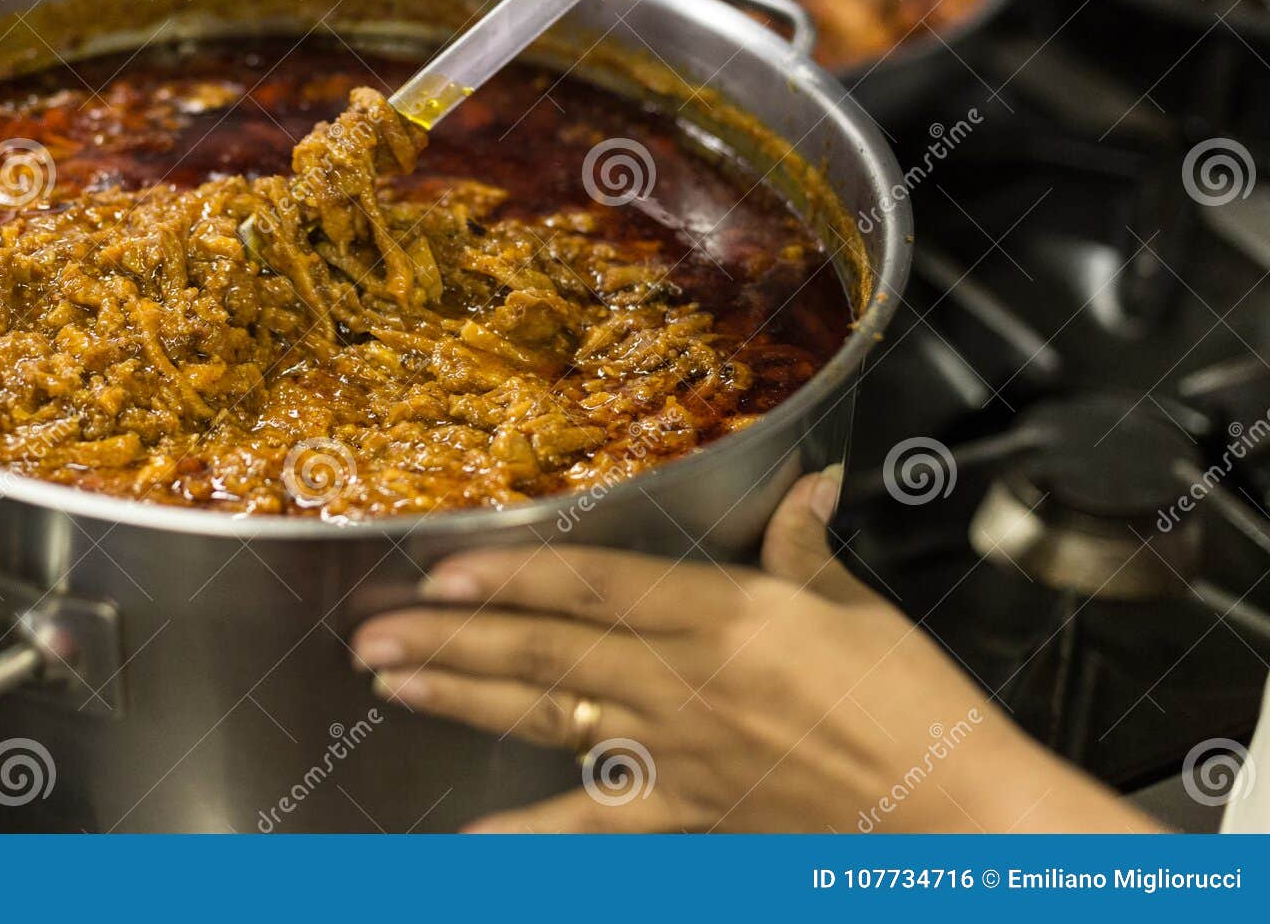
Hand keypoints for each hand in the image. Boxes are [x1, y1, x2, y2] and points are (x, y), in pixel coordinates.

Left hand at [351, 468, 1159, 832]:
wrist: (950, 818)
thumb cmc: (913, 707)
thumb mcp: (857, 607)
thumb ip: (807, 545)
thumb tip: (806, 485)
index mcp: (723, 618)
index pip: (592, 585)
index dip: (511, 573)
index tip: (442, 568)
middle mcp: (681, 683)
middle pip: (546, 650)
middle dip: (453, 637)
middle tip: (375, 631)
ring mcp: (675, 756)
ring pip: (548, 719)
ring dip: (463, 698)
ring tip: (393, 682)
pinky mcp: (686, 818)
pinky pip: (589, 830)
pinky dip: (525, 837)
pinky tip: (467, 840)